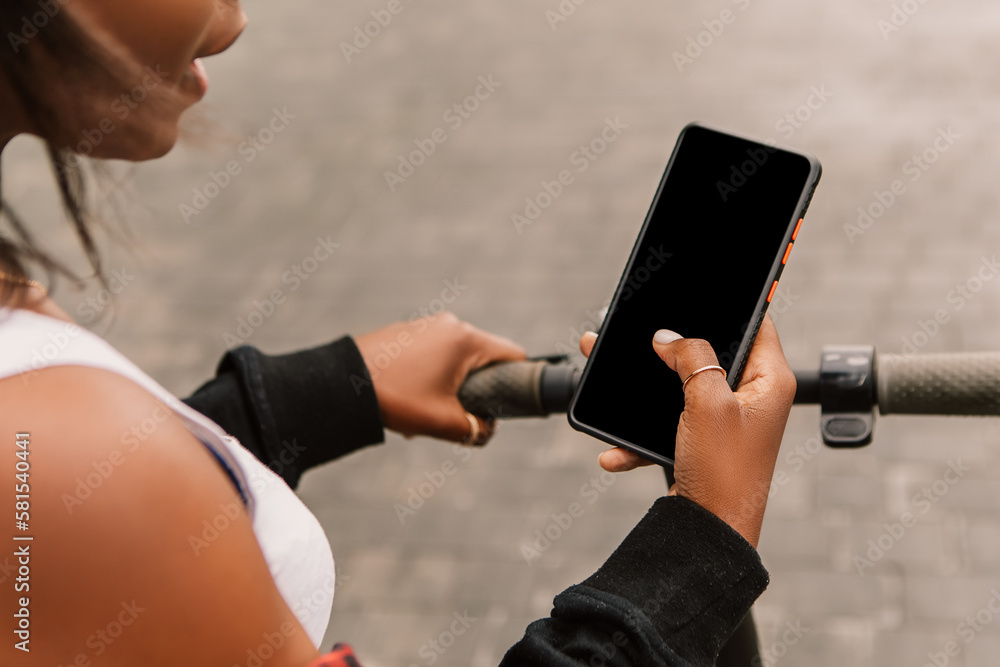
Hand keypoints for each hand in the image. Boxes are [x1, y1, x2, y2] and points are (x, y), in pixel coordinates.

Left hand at [356, 312, 525, 444]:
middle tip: (457, 413)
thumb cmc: (395, 399)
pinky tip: (410, 399)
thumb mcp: (443, 423)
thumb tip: (487, 429)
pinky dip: (431, 377)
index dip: (518, 380)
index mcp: (466, 339)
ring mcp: (427, 325)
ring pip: (456, 359)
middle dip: (477, 389)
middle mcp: (450, 324)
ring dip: (451, 386)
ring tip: (426, 410)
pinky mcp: (406, 331)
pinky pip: (433, 354)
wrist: (341, 384)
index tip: (508, 403)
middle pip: (483, 358)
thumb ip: (477, 429)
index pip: (513, 354)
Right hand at [579, 315, 795, 546]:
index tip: (699, 287)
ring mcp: (725, 421)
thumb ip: (691, 358)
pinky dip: (638, 436)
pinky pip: (665, 425)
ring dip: (645, 389)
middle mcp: (751, 397)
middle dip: (669, 346)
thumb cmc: (724, 471)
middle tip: (641, 330)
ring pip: (679, 387)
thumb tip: (668, 337)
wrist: (709, 533)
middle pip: (708, 353)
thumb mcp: (708, 402)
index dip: (729, 304)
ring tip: (608, 372)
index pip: (757, 323)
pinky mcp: (700, 442)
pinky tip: (614, 450)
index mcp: (770, 380)